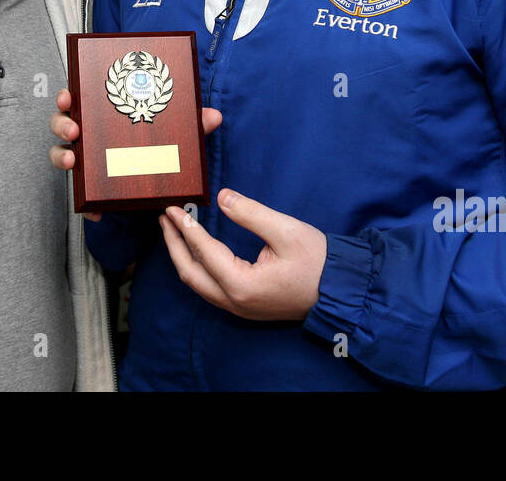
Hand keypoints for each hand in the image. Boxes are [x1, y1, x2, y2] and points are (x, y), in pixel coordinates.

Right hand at [49, 88, 222, 221]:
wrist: (158, 183)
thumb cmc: (158, 145)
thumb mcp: (176, 134)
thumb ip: (192, 125)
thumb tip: (213, 116)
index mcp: (103, 114)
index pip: (79, 100)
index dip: (68, 97)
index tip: (68, 97)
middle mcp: (89, 135)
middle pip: (63, 124)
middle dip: (62, 124)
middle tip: (73, 128)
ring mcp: (87, 161)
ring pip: (62, 156)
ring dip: (63, 157)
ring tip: (74, 160)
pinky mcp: (92, 189)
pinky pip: (82, 198)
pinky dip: (87, 206)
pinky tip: (96, 212)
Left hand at [159, 189, 326, 320]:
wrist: (341, 291)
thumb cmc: (318, 262)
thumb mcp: (286, 231)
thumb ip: (250, 213)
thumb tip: (222, 197)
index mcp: (241, 285)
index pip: (203, 251)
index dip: (185, 227)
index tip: (172, 208)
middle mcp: (234, 301)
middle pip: (190, 273)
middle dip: (174, 244)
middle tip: (165, 218)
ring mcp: (239, 307)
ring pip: (197, 284)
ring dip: (183, 256)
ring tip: (175, 231)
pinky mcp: (245, 306)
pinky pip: (209, 288)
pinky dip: (197, 267)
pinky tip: (196, 251)